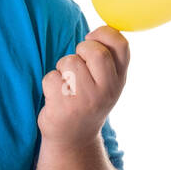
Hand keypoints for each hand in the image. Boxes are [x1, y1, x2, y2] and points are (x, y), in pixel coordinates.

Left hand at [37, 25, 129, 146]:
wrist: (74, 138)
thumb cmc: (88, 100)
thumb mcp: (107, 82)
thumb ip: (109, 58)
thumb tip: (98, 31)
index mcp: (119, 80)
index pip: (121, 45)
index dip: (103, 34)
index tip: (91, 39)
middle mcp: (106, 90)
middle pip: (94, 51)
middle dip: (80, 50)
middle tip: (76, 65)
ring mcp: (86, 100)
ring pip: (68, 62)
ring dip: (62, 69)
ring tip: (67, 85)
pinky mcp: (64, 108)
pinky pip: (51, 78)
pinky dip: (50, 83)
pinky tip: (57, 97)